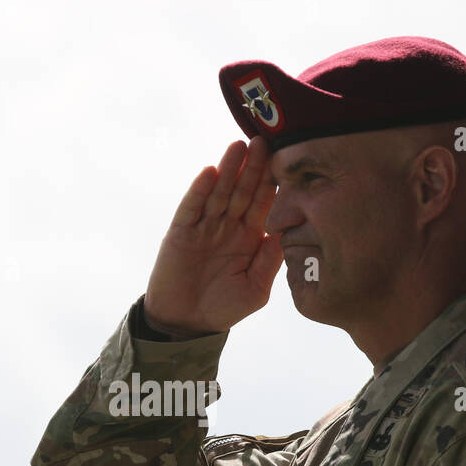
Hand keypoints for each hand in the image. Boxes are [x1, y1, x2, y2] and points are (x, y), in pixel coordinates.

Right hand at [143, 136, 281, 335]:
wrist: (186, 323)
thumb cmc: (223, 308)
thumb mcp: (255, 289)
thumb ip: (269, 262)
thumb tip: (283, 234)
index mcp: (250, 237)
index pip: (263, 203)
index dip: (272, 183)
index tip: (285, 160)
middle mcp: (228, 226)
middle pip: (243, 190)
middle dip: (253, 167)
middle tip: (264, 141)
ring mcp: (204, 226)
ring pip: (219, 192)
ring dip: (228, 169)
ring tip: (239, 146)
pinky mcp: (181, 232)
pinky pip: (192, 207)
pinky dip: (200, 190)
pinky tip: (210, 172)